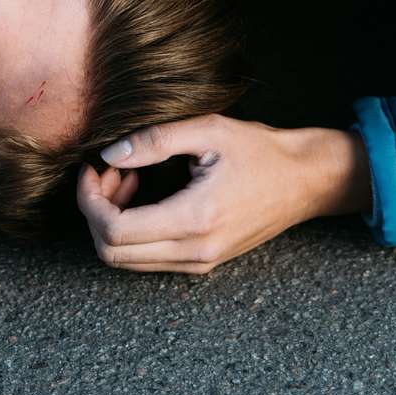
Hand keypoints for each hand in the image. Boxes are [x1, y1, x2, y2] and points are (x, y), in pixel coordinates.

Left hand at [76, 115, 369, 274]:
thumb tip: (109, 154)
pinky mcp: (203, 263)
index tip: (93, 167)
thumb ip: (154, 141)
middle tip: (108, 171)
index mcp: (195, 219)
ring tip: (127, 179)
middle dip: (96, 211)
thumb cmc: (261, 151)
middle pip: (112, 254)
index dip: (90, 200)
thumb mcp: (209, 131)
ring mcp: (199, 263)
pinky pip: (147, 259)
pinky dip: (132, 232)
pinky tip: (143, 195)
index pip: (114, 231)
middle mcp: (195, 252)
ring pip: (126, 261)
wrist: (306, 181)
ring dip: (112, 222)